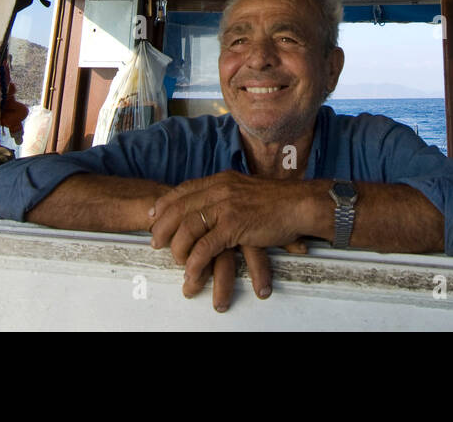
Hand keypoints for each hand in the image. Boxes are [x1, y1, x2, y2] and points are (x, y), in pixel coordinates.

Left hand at [148, 171, 315, 310]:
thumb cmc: (278, 200)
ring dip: (178, 248)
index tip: (152, 215)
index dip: (164, 203)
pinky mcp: (234, 225)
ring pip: (188, 227)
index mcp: (221, 180)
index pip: (183, 189)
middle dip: (162, 227)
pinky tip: (192, 271)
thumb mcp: (246, 189)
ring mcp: (226, 206)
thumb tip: (212, 205)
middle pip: (178, 208)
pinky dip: (195, 261)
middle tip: (156, 243)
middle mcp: (219, 190)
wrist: (300, 203)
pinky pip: (206, 246)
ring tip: (176, 260)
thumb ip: (227, 194)